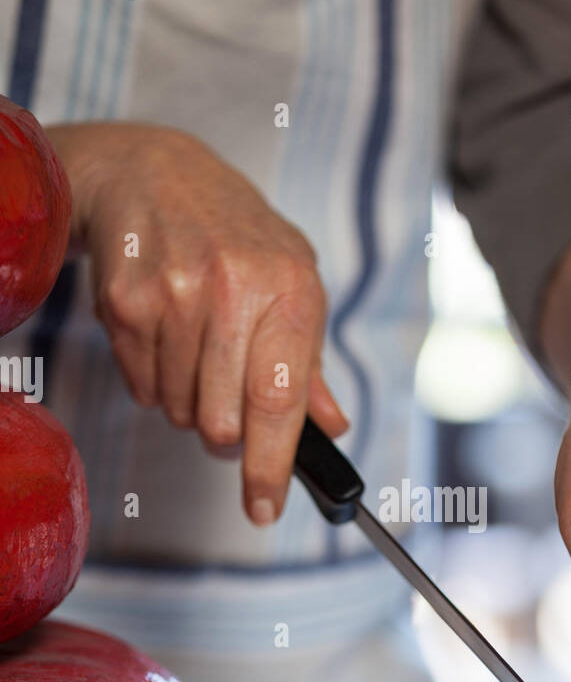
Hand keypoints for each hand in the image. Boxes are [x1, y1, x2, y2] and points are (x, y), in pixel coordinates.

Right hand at [47, 122, 347, 524]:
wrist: (152, 173)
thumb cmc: (234, 234)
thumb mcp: (292, 280)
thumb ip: (310, 360)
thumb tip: (332, 425)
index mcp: (290, 288)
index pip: (279, 400)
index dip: (271, 466)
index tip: (265, 508)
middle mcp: (233, 290)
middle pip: (222, 421)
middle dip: (226, 435)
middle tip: (227, 410)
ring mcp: (175, 295)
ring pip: (181, 411)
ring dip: (190, 403)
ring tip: (195, 351)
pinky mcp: (126, 303)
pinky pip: (143, 388)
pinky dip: (157, 381)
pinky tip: (165, 335)